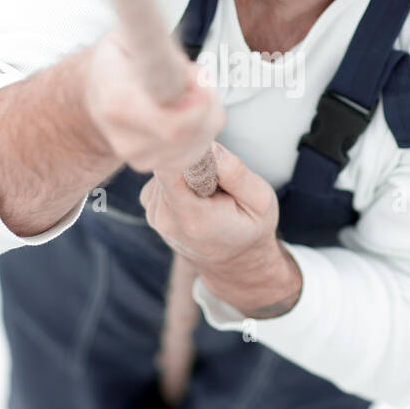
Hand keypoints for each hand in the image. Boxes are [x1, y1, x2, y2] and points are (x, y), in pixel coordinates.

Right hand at [85, 29, 225, 174]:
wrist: (99, 91)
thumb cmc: (119, 59)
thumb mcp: (130, 36)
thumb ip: (152, 43)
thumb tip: (175, 60)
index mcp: (119, 106)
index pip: (174, 125)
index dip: (200, 99)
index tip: (196, 74)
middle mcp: (127, 141)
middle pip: (193, 132)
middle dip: (206, 98)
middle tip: (193, 74)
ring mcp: (141, 159)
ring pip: (201, 140)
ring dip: (207, 111)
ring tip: (186, 90)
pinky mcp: (157, 166)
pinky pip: (200, 149)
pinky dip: (204, 127)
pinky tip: (187, 109)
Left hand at [139, 142, 302, 317]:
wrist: (233, 263)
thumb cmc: (249, 229)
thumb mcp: (260, 201)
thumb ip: (235, 172)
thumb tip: (208, 145)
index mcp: (192, 217)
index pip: (169, 169)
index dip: (186, 150)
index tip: (207, 151)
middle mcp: (165, 218)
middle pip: (168, 164)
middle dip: (193, 160)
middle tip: (218, 178)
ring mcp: (153, 214)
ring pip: (164, 167)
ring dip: (186, 170)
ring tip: (209, 190)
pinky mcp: (149, 207)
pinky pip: (160, 176)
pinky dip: (179, 177)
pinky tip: (196, 193)